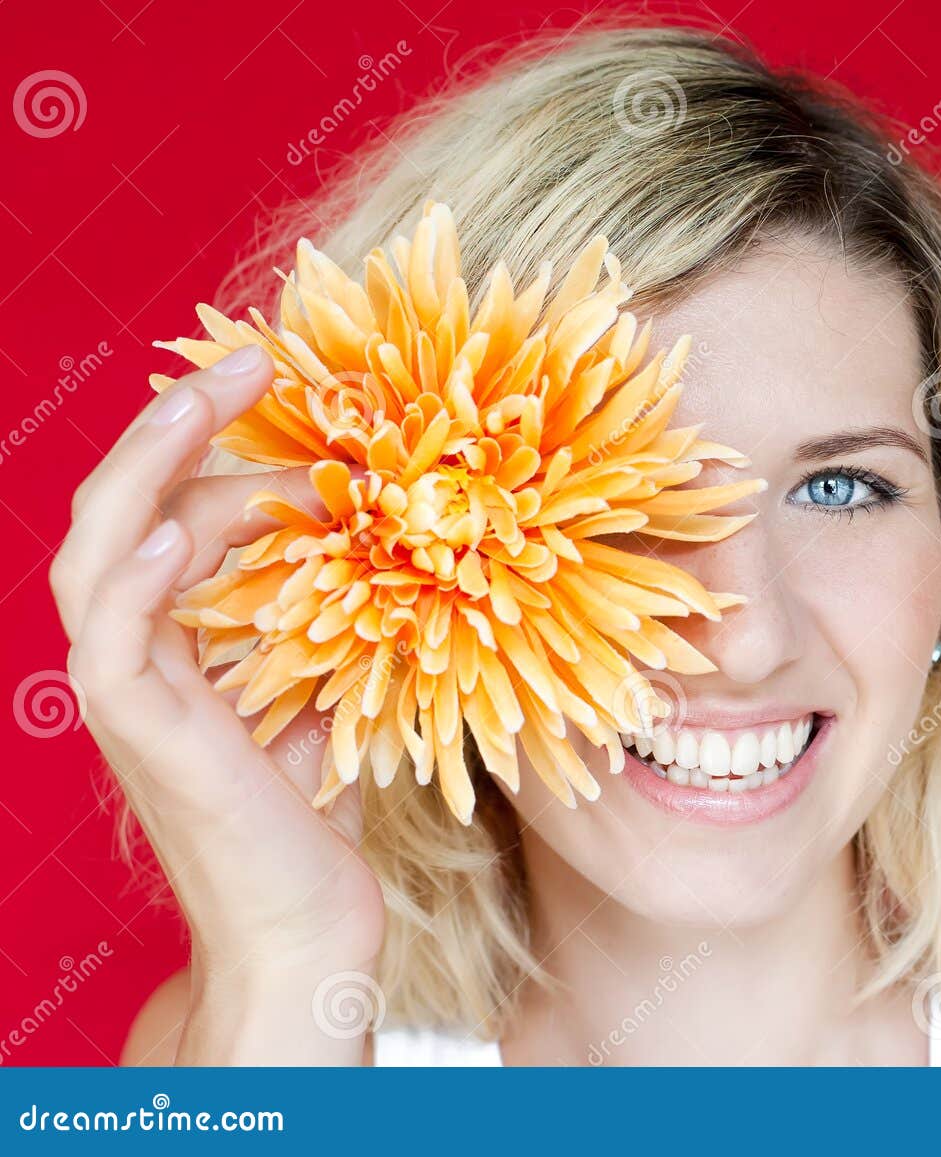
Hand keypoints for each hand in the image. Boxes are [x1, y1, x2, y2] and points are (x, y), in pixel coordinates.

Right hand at [49, 345, 384, 1062]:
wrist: (307, 931)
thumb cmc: (316, 824)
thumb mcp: (320, 702)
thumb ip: (317, 636)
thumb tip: (366, 566)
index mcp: (173, 649)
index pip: (166, 521)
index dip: (209, 451)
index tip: (279, 393)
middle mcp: (138, 663)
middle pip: (118, 516)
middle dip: (174, 428)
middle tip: (246, 362)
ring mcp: (131, 700)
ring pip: (96, 559)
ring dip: (151, 467)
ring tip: (210, 397)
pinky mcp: (146, 739)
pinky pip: (113, 645)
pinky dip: (135, 583)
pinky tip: (173, 531)